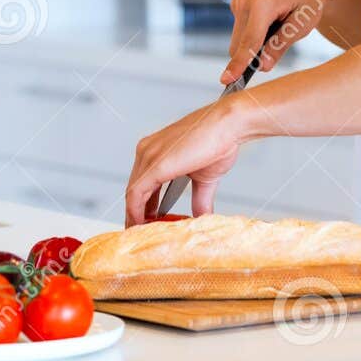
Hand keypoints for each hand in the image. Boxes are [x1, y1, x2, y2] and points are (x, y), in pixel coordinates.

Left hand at [124, 99, 249, 225]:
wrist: (228, 125)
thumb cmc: (218, 141)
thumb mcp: (204, 177)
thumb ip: (198, 198)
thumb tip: (201, 217)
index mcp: (154, 150)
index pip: (140, 183)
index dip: (141, 206)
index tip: (146, 223)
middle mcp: (146, 151)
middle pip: (134, 189)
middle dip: (136, 214)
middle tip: (140, 235)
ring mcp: (148, 156)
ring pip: (132, 193)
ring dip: (135, 215)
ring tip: (141, 234)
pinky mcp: (155, 165)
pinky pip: (137, 194)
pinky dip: (137, 211)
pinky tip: (142, 224)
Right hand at [221, 0, 337, 84]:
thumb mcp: (303, 23)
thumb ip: (281, 45)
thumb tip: (262, 65)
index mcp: (262, 4)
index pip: (248, 43)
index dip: (238, 65)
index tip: (226, 80)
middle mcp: (245, 0)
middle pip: (238, 45)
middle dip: (253, 54)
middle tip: (280, 42)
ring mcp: (239, 0)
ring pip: (238, 38)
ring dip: (255, 42)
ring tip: (279, 24)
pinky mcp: (238, 1)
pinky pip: (241, 28)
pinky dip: (254, 32)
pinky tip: (272, 19)